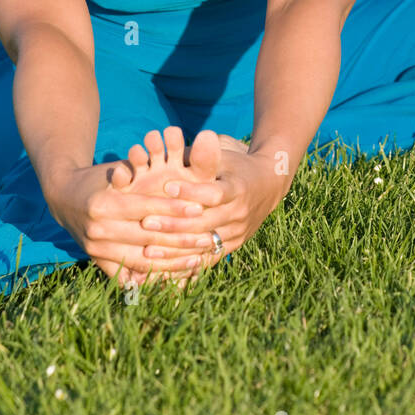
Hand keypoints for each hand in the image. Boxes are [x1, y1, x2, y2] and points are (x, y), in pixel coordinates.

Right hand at [44, 148, 218, 286]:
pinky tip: (176, 274)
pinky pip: (130, 274)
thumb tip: (174, 157)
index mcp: (104, 204)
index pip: (146, 208)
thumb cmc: (100, 178)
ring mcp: (96, 249)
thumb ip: (142, 169)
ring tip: (200, 258)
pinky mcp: (97, 261)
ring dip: (174, 261)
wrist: (62, 197)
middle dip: (181, 238)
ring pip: (142, 259)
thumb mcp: (119, 169)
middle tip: (209, 237)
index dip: (175, 209)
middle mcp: (98, 229)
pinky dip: (154, 275)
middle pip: (148, 237)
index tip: (200, 209)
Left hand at [134, 129, 285, 278]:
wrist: (269, 185)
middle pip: (205, 222)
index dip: (190, 191)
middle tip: (145, 222)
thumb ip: (202, 157)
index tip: (166, 186)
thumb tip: (176, 145)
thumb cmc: (237, 166)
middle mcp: (240, 213)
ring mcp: (238, 232)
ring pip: (204, 244)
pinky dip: (187, 264)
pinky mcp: (235, 245)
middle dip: (173, 224)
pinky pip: (209, 258)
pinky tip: (165, 269)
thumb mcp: (224, 157)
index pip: (213, 194)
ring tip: (148, 249)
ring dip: (176, 249)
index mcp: (238, 189)